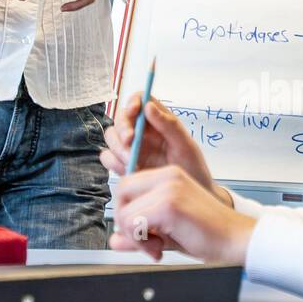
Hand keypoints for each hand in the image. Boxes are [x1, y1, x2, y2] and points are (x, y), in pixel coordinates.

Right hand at [100, 95, 228, 202]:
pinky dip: (114, 163)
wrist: (188, 200)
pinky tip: (129, 171)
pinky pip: (108, 157)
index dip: (133, 102)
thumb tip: (149, 106)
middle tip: (130, 141)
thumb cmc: (194, 170)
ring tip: (132, 162)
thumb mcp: (186, 146)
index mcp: (158, 121)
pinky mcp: (124, 164)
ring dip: (117, 147)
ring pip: (111, 137)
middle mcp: (143, 132)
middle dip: (122, 128)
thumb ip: (169, 125)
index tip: (133, 112)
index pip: (139, 100)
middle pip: (121, 118)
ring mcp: (132, 148)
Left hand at [109, 165, 255, 264]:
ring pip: (124, 212)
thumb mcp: (168, 233)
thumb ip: (139, 234)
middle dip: (127, 223)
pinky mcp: (169, 205)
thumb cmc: (211, 234)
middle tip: (148, 240)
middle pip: (121, 194)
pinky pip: (134, 224)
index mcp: (168, 176)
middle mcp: (168, 176)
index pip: (126, 187)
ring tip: (158, 246)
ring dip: (135, 237)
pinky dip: (142, 243)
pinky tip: (161, 248)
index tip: (145, 232)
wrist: (237, 240)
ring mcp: (168, 188)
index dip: (128, 213)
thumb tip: (114, 241)